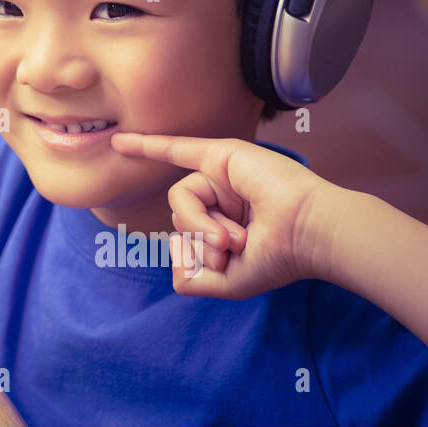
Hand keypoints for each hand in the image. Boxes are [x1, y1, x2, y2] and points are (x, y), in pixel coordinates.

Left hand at [110, 132, 334, 298]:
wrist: (307, 234)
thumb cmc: (278, 257)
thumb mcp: (227, 282)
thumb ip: (191, 278)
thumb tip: (171, 247)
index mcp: (223, 226)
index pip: (185, 239)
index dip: (198, 257)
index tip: (226, 262)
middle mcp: (220, 199)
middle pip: (180, 221)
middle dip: (202, 241)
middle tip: (234, 246)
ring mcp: (220, 177)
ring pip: (179, 202)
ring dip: (200, 224)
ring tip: (232, 233)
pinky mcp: (221, 155)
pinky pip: (175, 149)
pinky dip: (145, 146)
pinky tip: (120, 143)